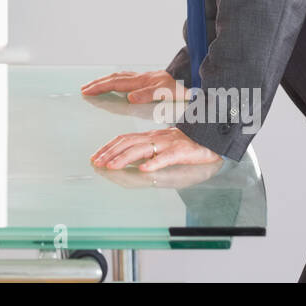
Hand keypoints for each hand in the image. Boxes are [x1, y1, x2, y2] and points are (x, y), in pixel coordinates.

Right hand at [80, 69, 185, 102]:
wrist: (194, 77)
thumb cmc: (182, 87)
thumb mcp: (166, 93)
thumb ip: (147, 95)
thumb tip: (129, 97)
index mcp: (142, 82)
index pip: (115, 83)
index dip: (100, 87)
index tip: (86, 91)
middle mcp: (141, 77)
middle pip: (114, 78)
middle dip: (98, 83)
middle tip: (84, 88)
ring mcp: (144, 77)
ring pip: (120, 76)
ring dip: (105, 80)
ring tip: (95, 84)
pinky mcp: (149, 78)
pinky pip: (127, 77)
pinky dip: (116, 79)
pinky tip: (117, 83)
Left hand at [90, 126, 221, 171]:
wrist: (210, 136)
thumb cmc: (186, 142)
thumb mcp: (162, 144)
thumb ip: (146, 150)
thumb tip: (128, 160)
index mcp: (149, 136)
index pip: (124, 139)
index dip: (108, 147)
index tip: (95, 157)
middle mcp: (155, 138)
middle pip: (128, 143)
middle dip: (110, 153)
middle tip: (97, 163)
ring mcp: (167, 144)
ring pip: (142, 149)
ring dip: (125, 158)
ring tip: (112, 166)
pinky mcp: (180, 152)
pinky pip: (166, 157)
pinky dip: (154, 163)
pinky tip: (144, 169)